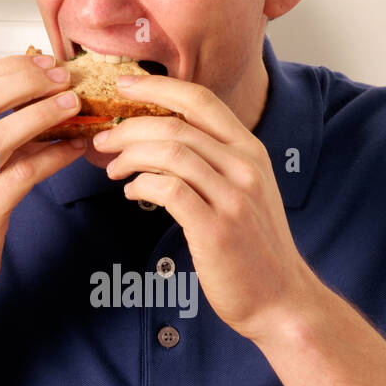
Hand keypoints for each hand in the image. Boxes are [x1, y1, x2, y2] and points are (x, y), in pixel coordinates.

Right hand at [0, 53, 85, 326]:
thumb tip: (41, 114)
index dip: (10, 66)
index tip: (44, 63)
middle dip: (28, 80)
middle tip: (64, 78)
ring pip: (1, 134)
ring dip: (44, 113)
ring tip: (76, 106)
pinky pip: (22, 175)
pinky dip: (53, 157)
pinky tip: (75, 150)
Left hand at [93, 74, 316, 345]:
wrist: (281, 301)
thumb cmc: (255, 250)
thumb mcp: (246, 192)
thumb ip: (216, 163)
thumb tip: (164, 142)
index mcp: (251, 151)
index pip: (200, 100)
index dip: (157, 86)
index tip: (123, 84)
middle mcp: (245, 166)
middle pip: (176, 125)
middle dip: (129, 127)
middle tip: (103, 141)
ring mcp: (233, 197)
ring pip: (170, 152)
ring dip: (130, 156)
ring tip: (113, 170)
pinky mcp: (216, 228)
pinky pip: (169, 189)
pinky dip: (141, 184)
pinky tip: (131, 193)